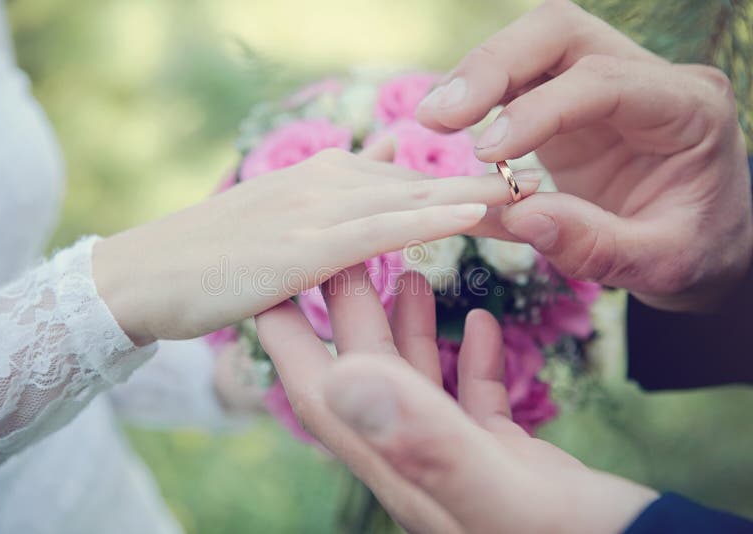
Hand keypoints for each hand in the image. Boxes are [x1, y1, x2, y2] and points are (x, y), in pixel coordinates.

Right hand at [93, 143, 538, 344]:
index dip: (454, 180)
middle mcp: (324, 182)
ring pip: (412, 196)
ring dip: (473, 189)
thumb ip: (322, 227)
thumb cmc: (208, 262)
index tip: (506, 179)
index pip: (402, 176)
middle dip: (479, 177)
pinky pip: (384, 228)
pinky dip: (434, 216)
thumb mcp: (274, 231)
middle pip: (419, 179)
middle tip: (537, 172)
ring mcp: (316, 211)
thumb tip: (359, 237)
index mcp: (320, 179)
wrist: (146, 275)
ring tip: (530, 183)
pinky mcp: (307, 246)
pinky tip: (477, 210)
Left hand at [256, 267, 656, 532]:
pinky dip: (474, 359)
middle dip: (351, 306)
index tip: (269, 277)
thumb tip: (341, 376)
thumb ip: (421, 438)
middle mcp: (421, 462)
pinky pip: (475, 399)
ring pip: (419, 383)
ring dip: (410, 326)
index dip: (287, 333)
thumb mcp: (499, 491)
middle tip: (351, 246)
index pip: (321, 389)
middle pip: (367, 372)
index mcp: (401, 464)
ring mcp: (463, 461)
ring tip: (414, 273)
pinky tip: (485, 324)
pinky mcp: (505, 462)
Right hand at [417, 0, 751, 312]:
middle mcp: (647, 80)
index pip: (603, 81)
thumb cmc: (691, 254)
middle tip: (440, 115)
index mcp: (687, 110)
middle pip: (560, 34)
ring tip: (433, 118)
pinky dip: (479, 96)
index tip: (485, 153)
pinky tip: (448, 123)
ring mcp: (606, 83)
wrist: (702, 246)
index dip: (538, 111)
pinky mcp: (571, 102)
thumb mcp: (658, 266)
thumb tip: (518, 216)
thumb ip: (594, 244)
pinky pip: (518, 80)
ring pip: (532, 45)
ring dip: (477, 76)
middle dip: (493, 67)